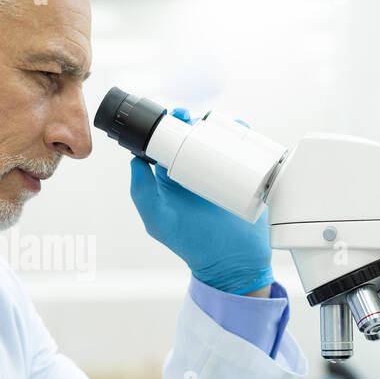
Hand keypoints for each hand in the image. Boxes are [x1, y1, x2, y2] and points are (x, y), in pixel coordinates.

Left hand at [129, 107, 273, 294]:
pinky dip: (243, 137)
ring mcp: (221, 173)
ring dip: (220, 125)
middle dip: (194, 121)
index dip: (169, 127)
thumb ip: (141, 191)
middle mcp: (195, 172)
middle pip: (194, 136)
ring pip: (219, 140)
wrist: (231, 261)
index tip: (174, 117)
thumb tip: (134, 160)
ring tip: (219, 122)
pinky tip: (241, 130)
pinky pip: (244, 151)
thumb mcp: (158, 219)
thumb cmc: (191, 244)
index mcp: (172, 178)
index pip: (167, 144)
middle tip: (194, 119)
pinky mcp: (245, 177)